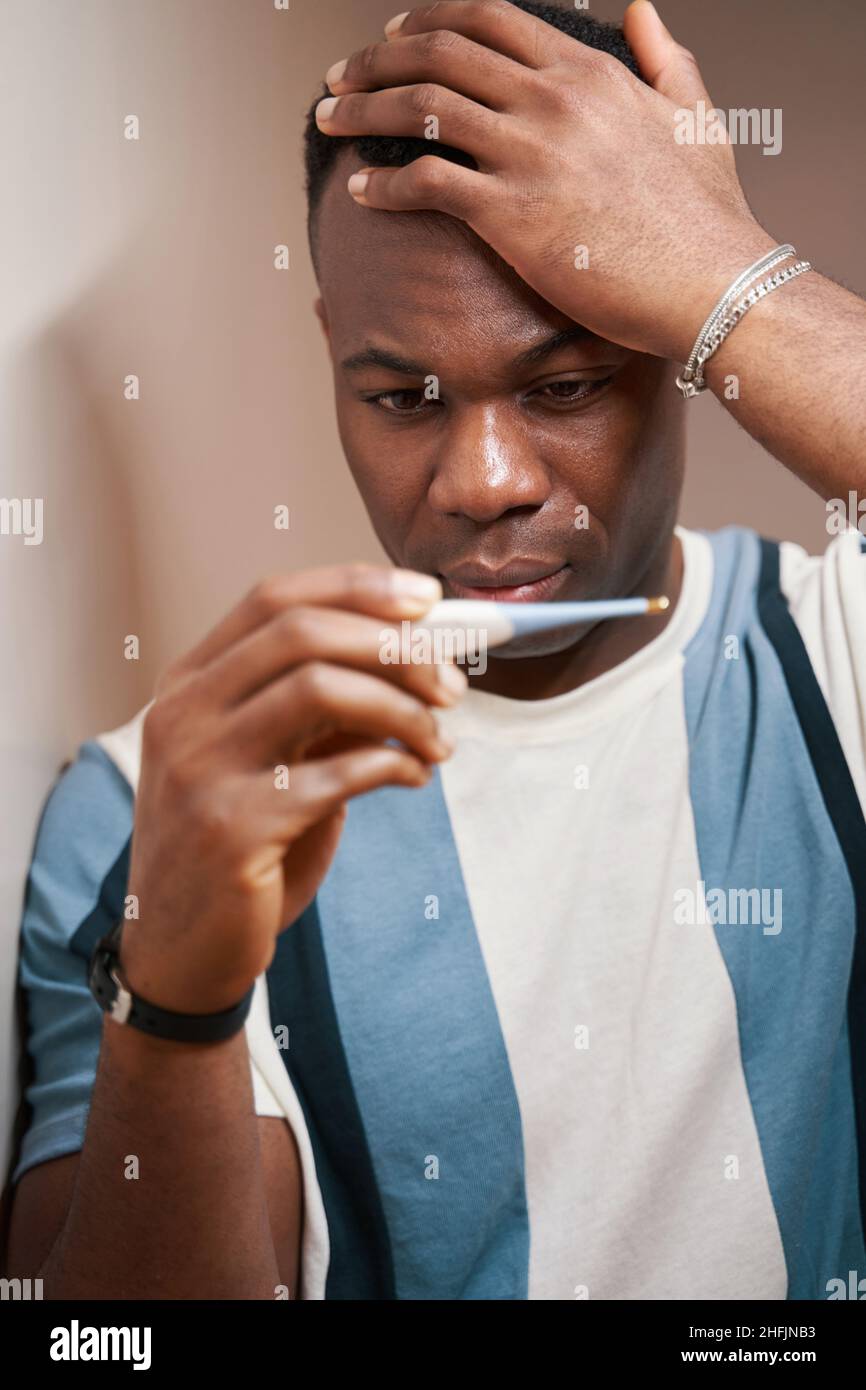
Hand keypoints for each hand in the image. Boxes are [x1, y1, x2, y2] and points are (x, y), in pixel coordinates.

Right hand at [121, 565, 463, 1014]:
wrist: (180, 953)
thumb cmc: (240, 846)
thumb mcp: (272, 761)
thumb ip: (324, 709)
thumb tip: (418, 658)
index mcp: (189, 684)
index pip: (274, 599)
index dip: (358, 587)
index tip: (427, 599)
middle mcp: (184, 715)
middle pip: (302, 631)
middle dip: (395, 647)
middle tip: (452, 684)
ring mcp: (201, 769)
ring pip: (319, 688)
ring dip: (403, 707)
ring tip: (439, 739)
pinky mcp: (232, 830)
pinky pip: (337, 773)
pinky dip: (394, 765)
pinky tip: (414, 777)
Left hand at [317, 0, 777, 361]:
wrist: (711, 283)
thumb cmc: (706, 216)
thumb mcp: (694, 115)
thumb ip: (663, 56)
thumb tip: (638, 7)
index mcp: (587, 69)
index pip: (486, 16)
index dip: (427, 19)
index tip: (391, 37)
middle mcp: (551, 98)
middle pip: (438, 51)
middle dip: (375, 59)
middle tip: (339, 78)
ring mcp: (529, 152)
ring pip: (421, 107)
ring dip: (362, 110)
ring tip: (328, 121)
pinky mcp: (512, 213)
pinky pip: (427, 181)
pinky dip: (384, 182)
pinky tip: (360, 190)